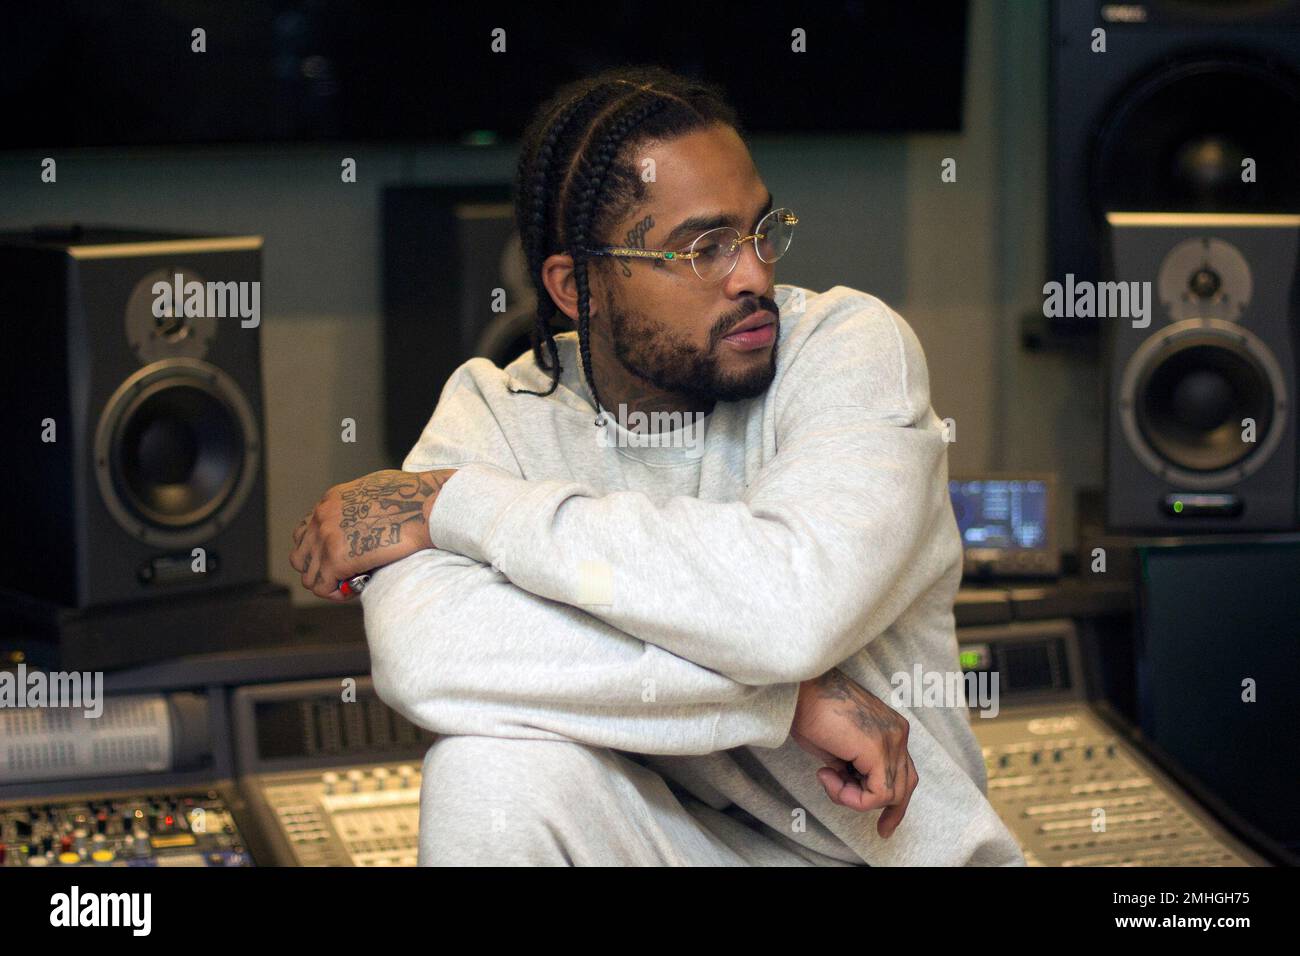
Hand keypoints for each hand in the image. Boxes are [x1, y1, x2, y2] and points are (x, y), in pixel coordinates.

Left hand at [289, 468, 456, 601]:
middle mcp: (322, 517)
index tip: (338, 559)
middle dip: (319, 569)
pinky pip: (322, 587)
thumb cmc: (415, 498)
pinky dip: (336, 593)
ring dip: (327, 584)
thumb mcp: (376, 489)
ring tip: (349, 585)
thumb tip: (367, 520)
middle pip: (301, 555)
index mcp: (331, 500)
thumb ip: (361, 504)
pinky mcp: (336, 560)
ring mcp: (326, 539)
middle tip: (341, 576)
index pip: (305, 531)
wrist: (426, 507)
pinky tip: (354, 589)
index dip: (319, 550)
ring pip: (308, 575)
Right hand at [790, 668, 918, 837]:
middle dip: (890, 811)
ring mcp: (891, 740)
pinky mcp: (878, 750)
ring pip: (890, 794)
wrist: (799, 691)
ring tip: (828, 779)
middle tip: (880, 830)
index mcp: (891, 728)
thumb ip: (852, 764)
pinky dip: (850, 797)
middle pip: (906, 785)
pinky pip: (876, 794)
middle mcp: (898, 733)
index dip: (896, 803)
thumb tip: (851, 785)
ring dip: (854, 797)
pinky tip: (828, 777)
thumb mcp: (837, 746)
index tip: (885, 826)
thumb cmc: (808, 710)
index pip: (905, 772)